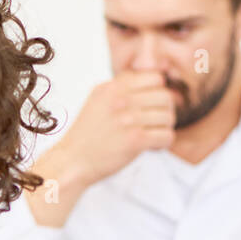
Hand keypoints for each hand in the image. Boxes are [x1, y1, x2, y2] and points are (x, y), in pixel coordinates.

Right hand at [58, 71, 176, 189]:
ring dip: (164, 128)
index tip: (151, 105)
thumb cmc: (86, 135)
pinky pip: (166, 136)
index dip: (158, 92)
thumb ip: (120, 88)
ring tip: (152, 135)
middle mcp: (121, 100)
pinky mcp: (135, 140)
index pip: (155, 78)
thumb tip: (149, 80)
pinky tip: (152, 146)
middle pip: (166, 96)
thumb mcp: (97, 100)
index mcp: (113, 87)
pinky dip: (163, 142)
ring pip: (168, 117)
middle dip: (165, 111)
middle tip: (156, 122)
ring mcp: (129, 119)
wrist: (72, 161)